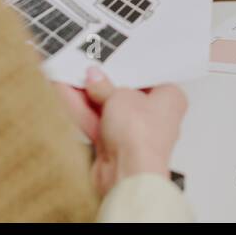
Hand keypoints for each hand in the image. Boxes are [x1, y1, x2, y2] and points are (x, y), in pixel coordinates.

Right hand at [55, 69, 186, 198]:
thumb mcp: (120, 96)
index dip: (128, 69)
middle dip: (102, 83)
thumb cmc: (141, 137)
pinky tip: (65, 94)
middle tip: (86, 68)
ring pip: (107, 110)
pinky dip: (81, 111)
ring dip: (87, 96)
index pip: (149, 78)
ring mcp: (133, 133)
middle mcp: (155, 118)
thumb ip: (104, 86)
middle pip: (125, 94)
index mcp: (170, 99)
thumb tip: (95, 78)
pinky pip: (97, 124)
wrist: (128, 174)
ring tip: (69, 76)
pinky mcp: (115, 147)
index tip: (111, 60)